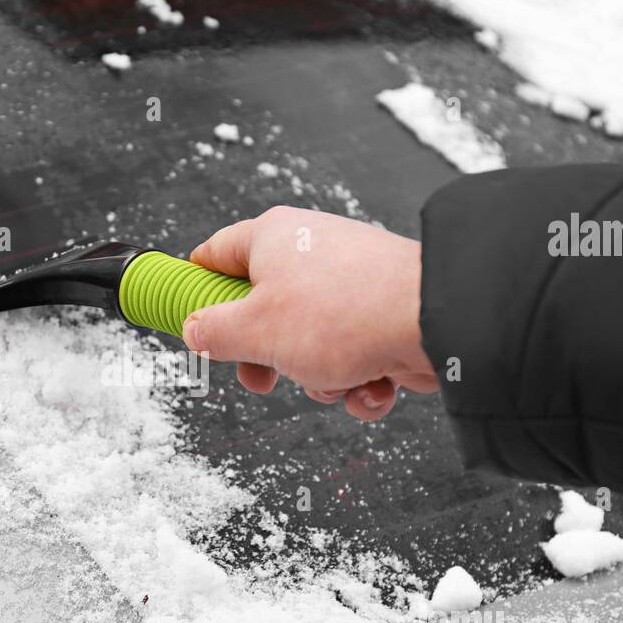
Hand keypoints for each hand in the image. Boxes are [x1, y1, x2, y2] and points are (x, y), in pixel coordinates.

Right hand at [182, 206, 438, 419]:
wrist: (434, 323)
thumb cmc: (343, 313)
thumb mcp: (255, 330)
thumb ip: (214, 332)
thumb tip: (195, 329)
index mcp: (272, 238)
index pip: (216, 254)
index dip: (196, 287)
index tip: (187, 316)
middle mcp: (311, 253)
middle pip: (263, 311)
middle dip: (264, 357)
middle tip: (260, 379)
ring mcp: (349, 285)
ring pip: (309, 344)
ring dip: (318, 379)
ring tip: (336, 379)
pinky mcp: (382, 316)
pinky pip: (353, 357)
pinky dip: (358, 381)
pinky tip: (372, 384)